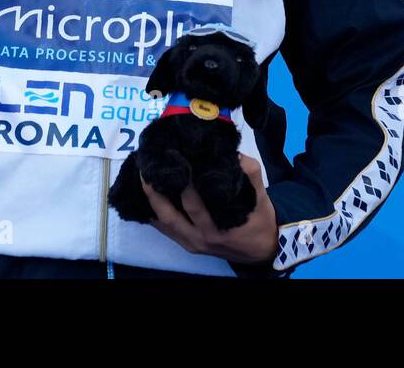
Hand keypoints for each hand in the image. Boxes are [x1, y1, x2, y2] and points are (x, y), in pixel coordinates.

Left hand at [140, 153, 277, 265]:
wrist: (261, 250)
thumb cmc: (259, 222)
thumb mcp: (261, 198)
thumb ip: (250, 174)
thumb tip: (233, 153)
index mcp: (217, 227)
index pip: (193, 204)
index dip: (182, 183)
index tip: (176, 160)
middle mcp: (200, 237)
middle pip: (169, 214)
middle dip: (155, 191)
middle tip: (147, 166)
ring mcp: (191, 242)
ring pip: (163, 222)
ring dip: (150, 200)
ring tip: (142, 176)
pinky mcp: (186, 244)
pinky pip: (164, 229)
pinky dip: (153, 212)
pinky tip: (145, 195)